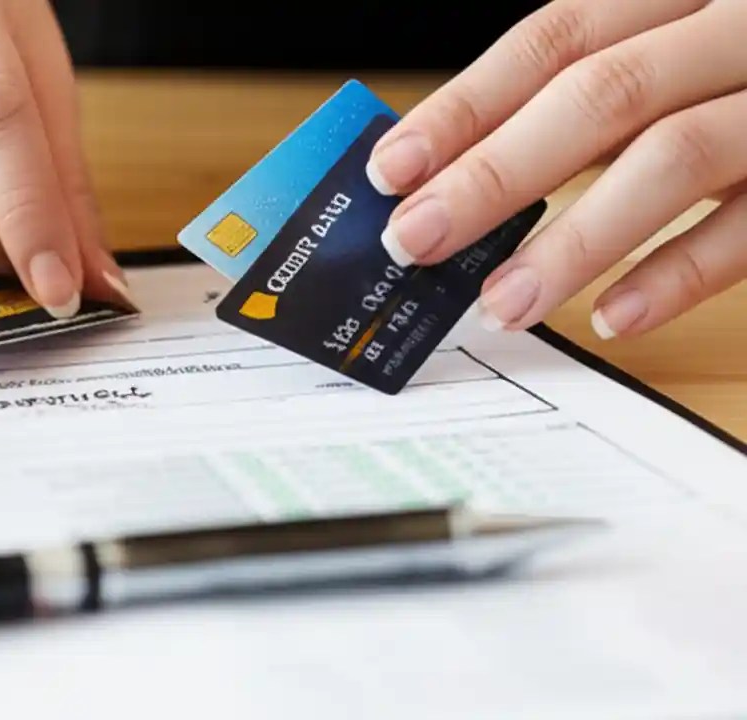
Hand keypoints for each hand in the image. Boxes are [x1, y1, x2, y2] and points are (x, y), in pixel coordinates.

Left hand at [366, 0, 746, 338]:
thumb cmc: (746, 68)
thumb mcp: (678, 48)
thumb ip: (596, 90)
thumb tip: (459, 164)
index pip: (559, 37)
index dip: (468, 103)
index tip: (394, 167)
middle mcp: (740, 26)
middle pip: (602, 95)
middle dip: (496, 174)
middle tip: (416, 240)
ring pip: (678, 156)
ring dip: (577, 238)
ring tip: (500, 302)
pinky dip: (681, 272)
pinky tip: (612, 316)